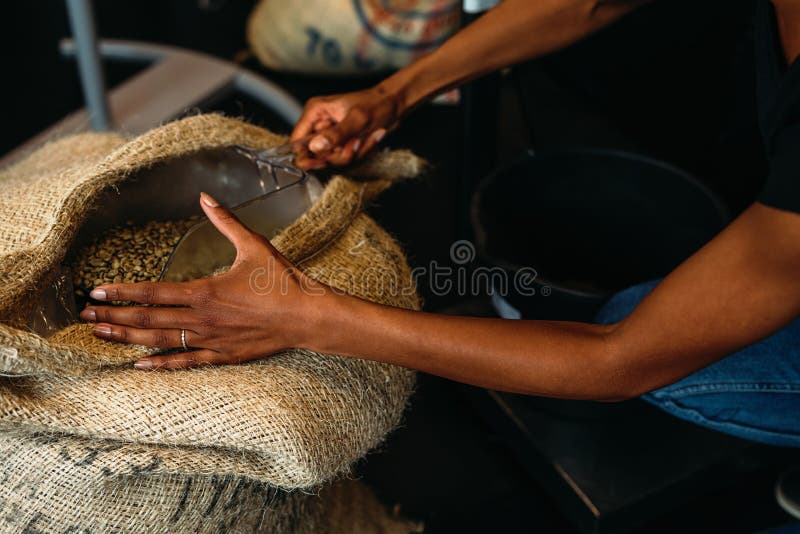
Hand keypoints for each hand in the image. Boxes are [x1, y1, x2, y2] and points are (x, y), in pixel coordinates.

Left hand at [80, 192, 333, 369]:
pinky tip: (138, 365)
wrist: (307, 316)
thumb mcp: (254, 245)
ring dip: (127, 339)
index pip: (152, 293)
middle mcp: (202, 319)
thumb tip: (205, 196)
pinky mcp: (223, 356)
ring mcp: (211, 341)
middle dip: (113, 317)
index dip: (121, 292)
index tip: (97, 290)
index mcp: (205, 292)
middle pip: (147, 320)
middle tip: (84, 316)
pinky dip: (160, 365)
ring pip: (160, 342)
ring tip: (100, 335)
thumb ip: (226, 222)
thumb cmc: (282, 281)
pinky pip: (185, 363)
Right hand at [291, 84, 404, 169]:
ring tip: (365, 139)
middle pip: (316, 155)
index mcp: (315, 112)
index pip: (296, 141)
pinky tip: (369, 139)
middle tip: (356, 143)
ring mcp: (330, 136)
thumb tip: (315, 147)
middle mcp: (319, 125)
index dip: (306, 156)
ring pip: (332, 160)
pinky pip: (344, 159)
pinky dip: (359, 153)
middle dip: (338, 155)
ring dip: (352, 154)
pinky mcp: (341, 144)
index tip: (322, 162)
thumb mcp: (357, 119)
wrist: (394, 105)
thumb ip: (336, 134)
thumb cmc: (377, 104)